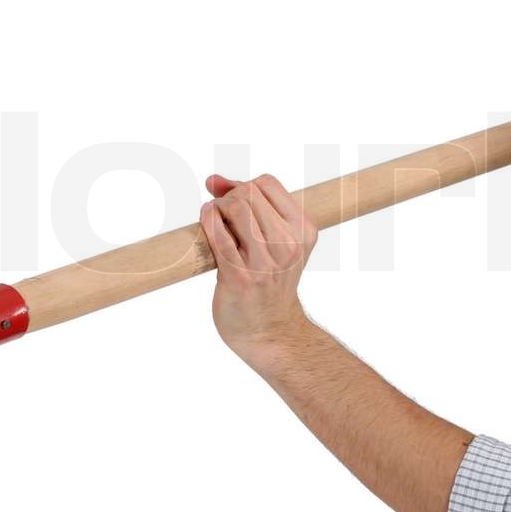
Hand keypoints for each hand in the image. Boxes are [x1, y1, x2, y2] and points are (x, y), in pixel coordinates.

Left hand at [199, 173, 318, 353]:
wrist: (270, 331)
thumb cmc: (270, 281)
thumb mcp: (277, 241)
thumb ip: (248, 205)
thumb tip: (213, 180)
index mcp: (304, 230)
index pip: (267, 183)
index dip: (244, 185)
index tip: (234, 200)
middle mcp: (288, 244)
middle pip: (248, 192)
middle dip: (228, 197)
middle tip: (223, 215)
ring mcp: (265, 261)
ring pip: (234, 207)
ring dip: (216, 208)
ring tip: (216, 220)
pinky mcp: (240, 276)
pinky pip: (218, 234)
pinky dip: (207, 220)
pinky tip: (206, 220)